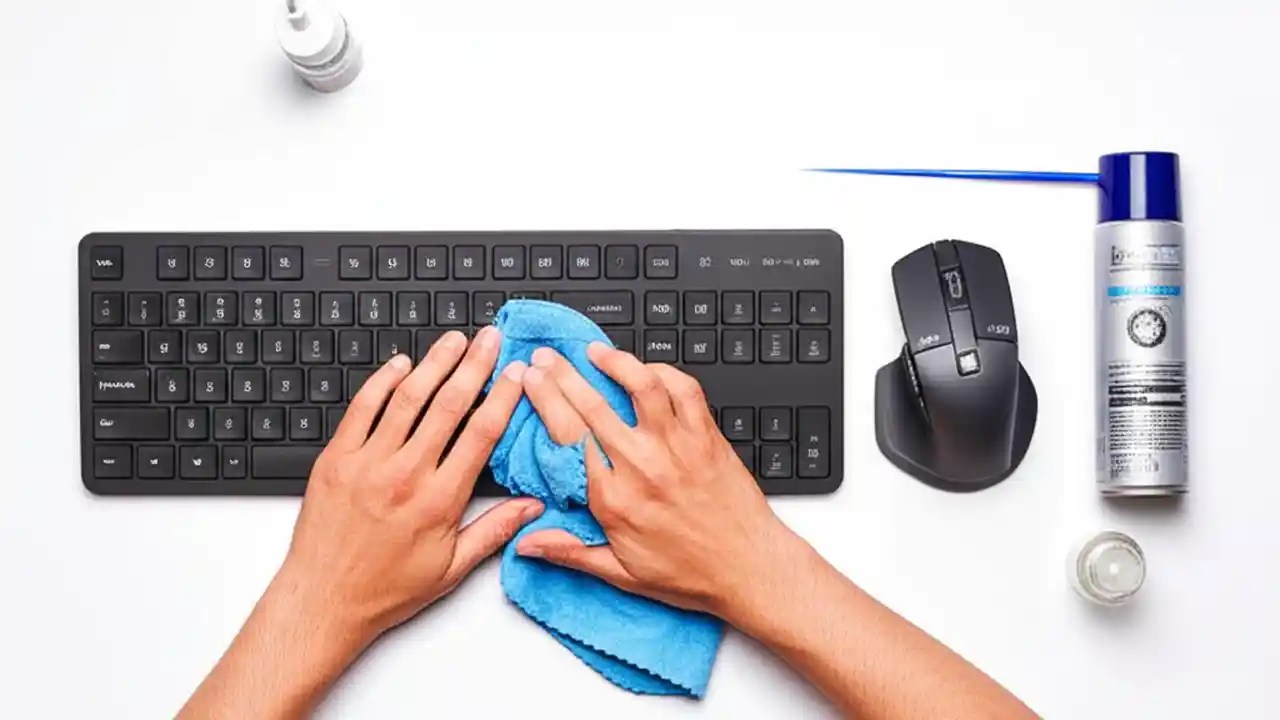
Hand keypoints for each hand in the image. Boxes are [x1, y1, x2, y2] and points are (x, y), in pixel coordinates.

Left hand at [274, 327, 543, 645]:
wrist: (323, 601)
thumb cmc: (385, 590)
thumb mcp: (451, 569)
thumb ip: (494, 531)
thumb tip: (532, 507)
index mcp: (438, 501)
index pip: (481, 434)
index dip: (502, 397)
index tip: (515, 373)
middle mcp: (404, 476)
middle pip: (447, 405)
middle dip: (474, 365)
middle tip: (490, 338)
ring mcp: (366, 464)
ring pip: (406, 399)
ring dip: (434, 364)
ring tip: (453, 341)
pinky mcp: (335, 460)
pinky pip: (361, 409)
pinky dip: (382, 382)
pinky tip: (399, 365)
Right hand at [513, 343, 799, 617]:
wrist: (750, 570)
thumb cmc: (691, 575)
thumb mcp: (622, 574)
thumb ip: (570, 553)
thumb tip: (527, 545)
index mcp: (615, 499)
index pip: (566, 437)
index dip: (543, 401)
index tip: (529, 380)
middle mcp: (643, 466)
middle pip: (592, 405)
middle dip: (562, 374)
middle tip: (546, 357)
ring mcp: (678, 447)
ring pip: (641, 387)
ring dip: (614, 362)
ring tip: (594, 352)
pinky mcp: (707, 438)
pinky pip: (685, 391)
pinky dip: (665, 373)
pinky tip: (648, 370)